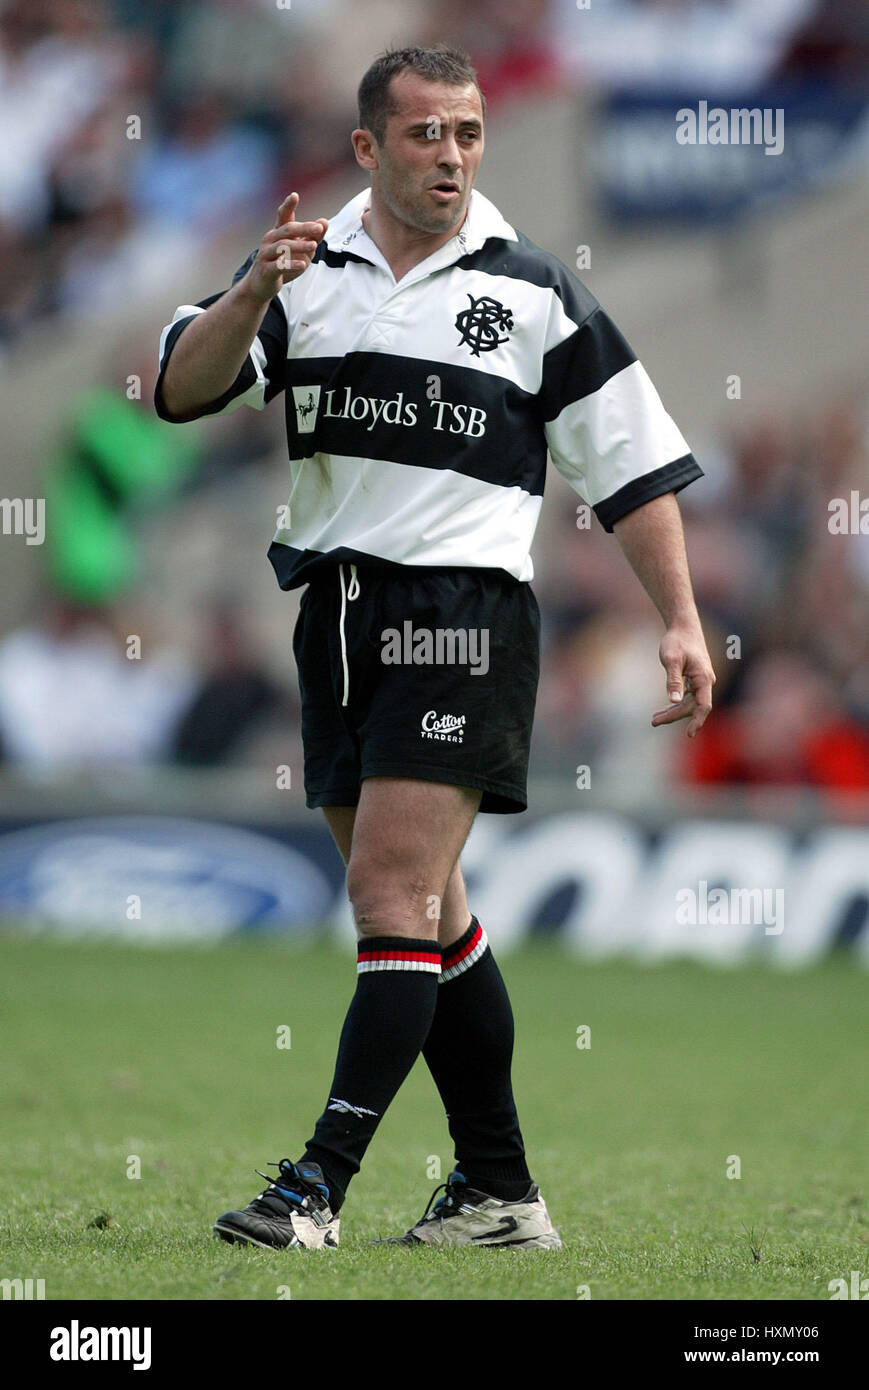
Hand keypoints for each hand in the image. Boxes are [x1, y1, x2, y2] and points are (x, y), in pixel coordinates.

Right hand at [243, 193, 328, 301]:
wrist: (260, 286)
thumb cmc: (281, 264)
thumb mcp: (301, 250)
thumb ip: (312, 237)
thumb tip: (324, 222)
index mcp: (278, 233)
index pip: (283, 216)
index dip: (288, 205)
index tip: (294, 195)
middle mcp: (270, 240)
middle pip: (287, 230)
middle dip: (304, 228)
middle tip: (319, 228)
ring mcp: (266, 254)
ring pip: (282, 246)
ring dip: (299, 245)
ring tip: (313, 245)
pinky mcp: (266, 270)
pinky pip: (279, 266)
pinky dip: (291, 264)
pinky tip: (302, 265)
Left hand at [651, 621, 714, 737]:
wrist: (683, 626)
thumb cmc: (677, 640)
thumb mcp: (672, 660)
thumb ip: (673, 680)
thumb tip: (674, 700)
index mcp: (704, 678)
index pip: (704, 706)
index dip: (697, 721)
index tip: (689, 734)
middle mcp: (705, 681)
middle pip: (692, 706)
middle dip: (674, 716)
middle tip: (653, 721)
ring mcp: (700, 681)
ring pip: (688, 702)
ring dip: (673, 711)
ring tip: (654, 719)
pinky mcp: (694, 679)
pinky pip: (686, 696)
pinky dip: (675, 703)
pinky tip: (664, 709)